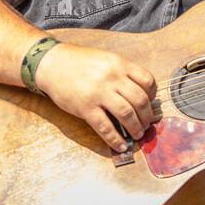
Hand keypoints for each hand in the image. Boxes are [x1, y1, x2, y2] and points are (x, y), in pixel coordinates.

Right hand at [32, 43, 159, 151]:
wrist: (51, 64)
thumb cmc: (79, 62)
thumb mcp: (105, 59)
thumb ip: (122, 72)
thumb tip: (139, 91)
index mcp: (119, 64)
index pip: (147, 80)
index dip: (152, 95)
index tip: (151, 102)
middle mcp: (112, 78)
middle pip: (140, 100)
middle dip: (147, 115)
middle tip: (147, 123)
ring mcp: (98, 94)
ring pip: (127, 114)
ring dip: (136, 127)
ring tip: (138, 134)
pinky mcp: (85, 108)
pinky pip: (105, 127)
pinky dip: (116, 139)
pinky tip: (121, 146)